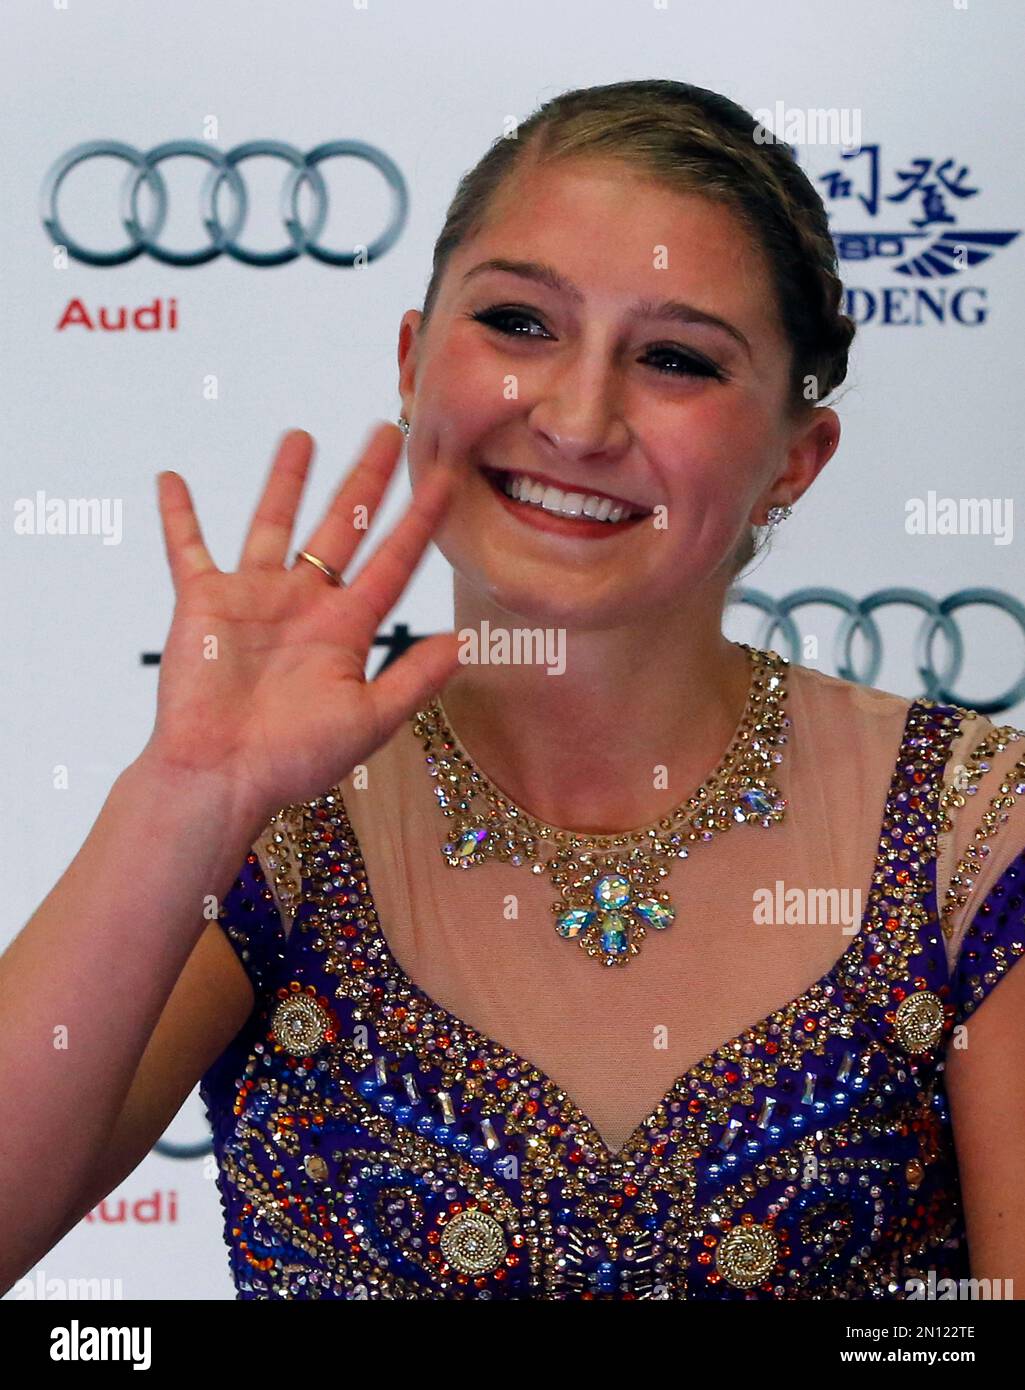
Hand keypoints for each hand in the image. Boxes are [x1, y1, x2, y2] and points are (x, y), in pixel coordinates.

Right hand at [144, 423, 462, 828]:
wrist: (221, 777)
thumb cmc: (293, 760)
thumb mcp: (368, 719)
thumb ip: (413, 679)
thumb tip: (464, 643)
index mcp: (346, 629)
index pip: (392, 561)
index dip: (419, 520)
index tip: (445, 478)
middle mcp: (305, 604)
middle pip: (341, 527)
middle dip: (365, 480)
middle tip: (387, 432)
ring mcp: (254, 599)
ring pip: (274, 524)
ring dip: (286, 481)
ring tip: (301, 436)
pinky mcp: (204, 603)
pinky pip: (188, 549)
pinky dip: (178, 515)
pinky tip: (171, 477)